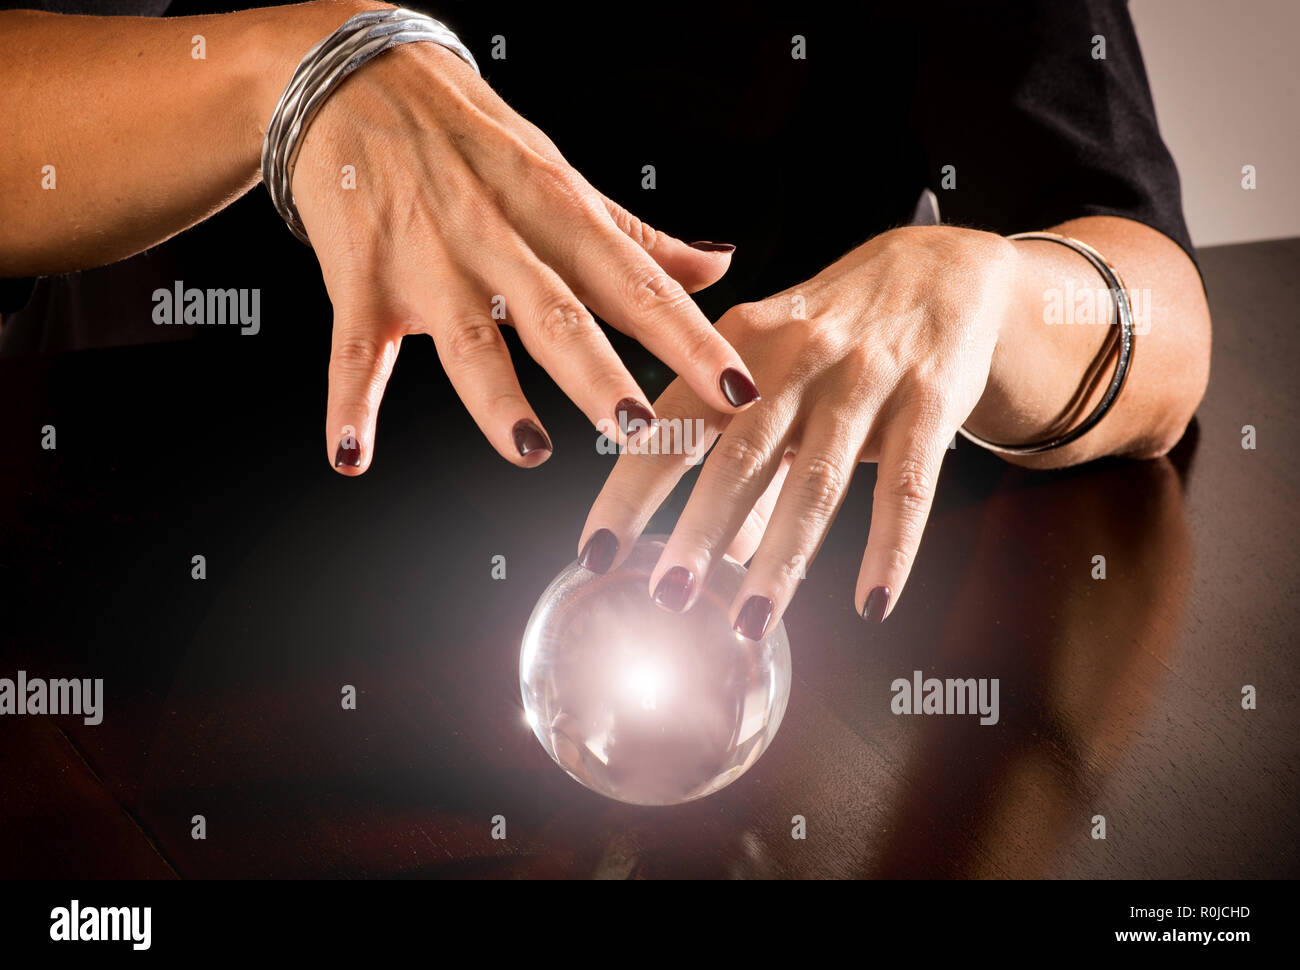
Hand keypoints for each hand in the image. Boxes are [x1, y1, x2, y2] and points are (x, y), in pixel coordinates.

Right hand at [289, 8, 759, 471]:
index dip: (691, 340)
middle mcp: (499, 239)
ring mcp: (428, 262)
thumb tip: (717, 267)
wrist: (357, 79)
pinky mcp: (363, 281)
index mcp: (560, 215)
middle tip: (639, 425)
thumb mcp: (563, 177)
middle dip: (599, 372)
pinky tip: (354, 454)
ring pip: (466, 338)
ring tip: (528, 448)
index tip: (735, 387)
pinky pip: (355, 350)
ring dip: (495, 397)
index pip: (638, 285)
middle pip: (557, 314)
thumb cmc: (473, 138)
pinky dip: (349, 403)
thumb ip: (638, 236)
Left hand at [578, 225, 1019, 635]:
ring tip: (751, 622)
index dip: (630, 488)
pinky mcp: (931, 401)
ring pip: (817, 479)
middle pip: (739, 454)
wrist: (945, 269)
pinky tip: (871, 603)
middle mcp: (796, 359)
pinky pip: (907, 485)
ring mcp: (866, 379)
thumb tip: (724, 549)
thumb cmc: (836, 332)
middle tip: (667, 595)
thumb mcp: (773, 372)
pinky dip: (889, 548)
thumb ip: (742, 454)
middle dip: (699, 529)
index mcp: (738, 345)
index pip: (672, 424)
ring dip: (783, 558)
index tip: (594, 552)